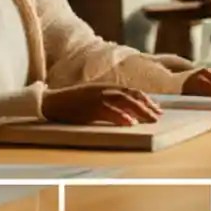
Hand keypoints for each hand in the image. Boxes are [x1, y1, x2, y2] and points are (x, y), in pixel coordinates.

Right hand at [41, 84, 162, 125]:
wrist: (52, 102)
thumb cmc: (73, 102)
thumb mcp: (95, 96)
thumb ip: (111, 100)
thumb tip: (129, 111)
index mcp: (107, 87)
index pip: (132, 91)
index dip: (146, 100)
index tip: (157, 109)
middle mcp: (104, 90)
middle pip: (131, 96)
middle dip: (147, 106)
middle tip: (158, 117)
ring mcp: (97, 98)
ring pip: (124, 102)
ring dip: (139, 111)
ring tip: (150, 120)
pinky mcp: (89, 107)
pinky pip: (109, 111)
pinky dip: (121, 117)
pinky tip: (131, 123)